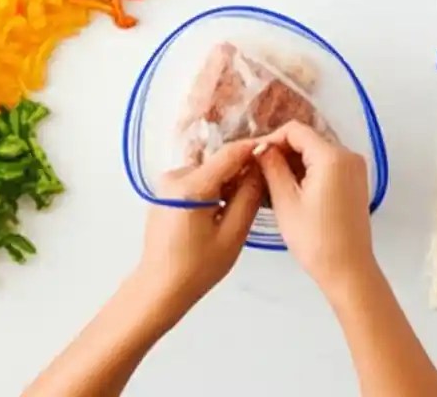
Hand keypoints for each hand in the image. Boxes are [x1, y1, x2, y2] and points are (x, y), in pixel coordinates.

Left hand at [135, 140, 264, 317]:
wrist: (160, 287)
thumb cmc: (197, 268)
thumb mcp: (233, 234)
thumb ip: (249, 196)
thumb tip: (260, 167)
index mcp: (191, 186)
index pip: (230, 153)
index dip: (255, 149)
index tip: (276, 151)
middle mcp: (174, 177)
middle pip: (218, 162)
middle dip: (241, 171)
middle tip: (262, 188)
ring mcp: (166, 184)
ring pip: (209, 171)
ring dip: (227, 182)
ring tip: (241, 206)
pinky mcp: (164, 192)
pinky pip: (196, 181)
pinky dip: (212, 189)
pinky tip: (220, 212)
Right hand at [255, 121, 375, 298]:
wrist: (347, 269)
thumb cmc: (316, 240)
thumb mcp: (286, 200)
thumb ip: (272, 167)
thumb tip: (262, 148)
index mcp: (332, 156)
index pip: (295, 130)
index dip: (271, 139)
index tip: (254, 156)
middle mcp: (349, 156)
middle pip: (308, 140)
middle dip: (282, 152)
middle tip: (259, 171)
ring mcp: (355, 169)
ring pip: (317, 153)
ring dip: (294, 163)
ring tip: (272, 183)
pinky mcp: (356, 182)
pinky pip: (328, 166)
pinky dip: (309, 172)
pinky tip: (291, 190)